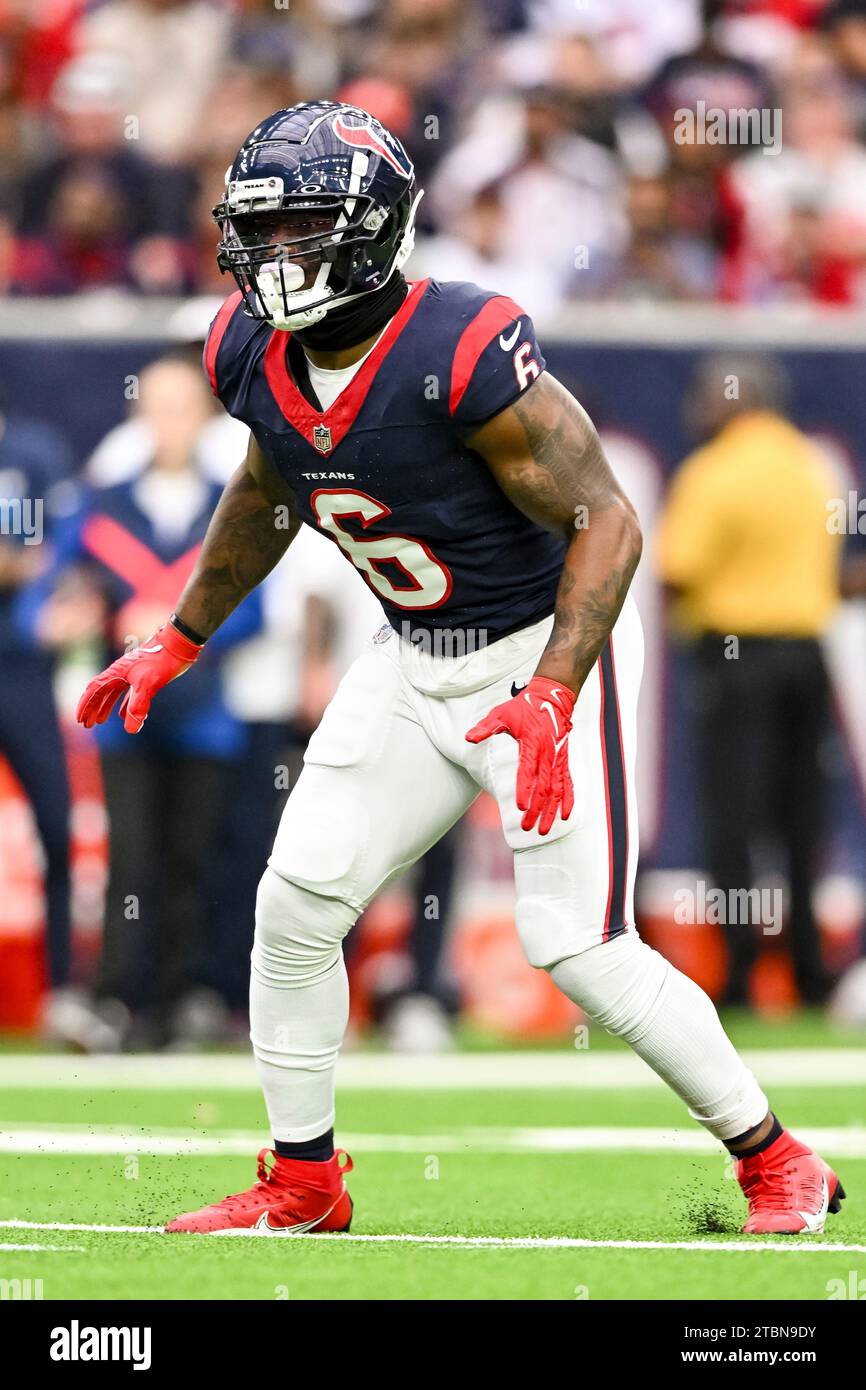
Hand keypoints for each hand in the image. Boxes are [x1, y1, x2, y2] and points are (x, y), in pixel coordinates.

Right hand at [76, 619, 202, 733]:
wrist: (178, 644)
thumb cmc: (161, 660)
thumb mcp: (148, 684)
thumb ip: (137, 706)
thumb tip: (130, 730)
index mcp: (116, 672)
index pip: (94, 690)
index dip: (86, 705)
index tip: (80, 719)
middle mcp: (120, 673)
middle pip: (101, 692)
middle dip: (93, 709)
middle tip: (87, 725)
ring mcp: (132, 674)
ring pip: (113, 693)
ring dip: (106, 707)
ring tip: (100, 721)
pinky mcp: (144, 677)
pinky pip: (129, 694)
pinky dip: (124, 705)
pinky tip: (124, 716)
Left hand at [465, 675, 575, 835]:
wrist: (552, 698)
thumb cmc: (524, 707)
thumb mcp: (502, 714)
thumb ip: (486, 728)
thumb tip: (468, 738)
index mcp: (531, 743)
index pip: (527, 771)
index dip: (525, 790)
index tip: (521, 807)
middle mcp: (547, 753)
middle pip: (543, 786)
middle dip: (536, 809)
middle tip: (526, 827)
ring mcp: (557, 759)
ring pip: (556, 790)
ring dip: (550, 811)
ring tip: (544, 830)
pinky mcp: (563, 761)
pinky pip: (568, 783)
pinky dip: (568, 800)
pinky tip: (565, 816)